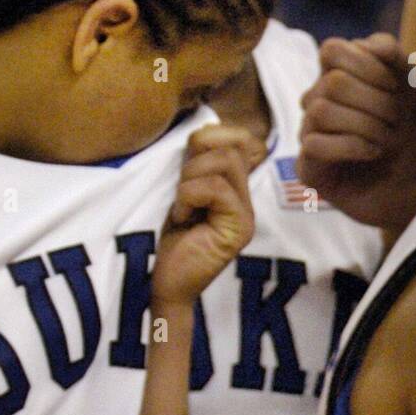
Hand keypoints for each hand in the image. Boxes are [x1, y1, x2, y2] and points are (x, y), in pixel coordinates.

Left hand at [150, 125, 265, 308]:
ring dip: (190, 179)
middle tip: (182, 192)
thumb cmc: (172, 239)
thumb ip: (197, 165)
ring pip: (224, 163)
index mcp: (237, 188)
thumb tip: (203, 131)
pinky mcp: (239, 228)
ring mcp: (247, 215)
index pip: (242, 139)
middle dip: (195, 159)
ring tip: (182, 206)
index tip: (189, 161)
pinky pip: (215, 189)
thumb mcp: (184, 191)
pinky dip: (188, 196)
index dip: (213, 136)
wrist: (168, 284)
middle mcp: (247, 199)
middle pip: (232, 146)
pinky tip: (182, 217)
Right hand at [298, 33, 415, 232]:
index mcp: (342, 77)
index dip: (366, 65)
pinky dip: (352, 146)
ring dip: (366, 124)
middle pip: (331, 82)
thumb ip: (396, 58)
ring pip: (320, 110)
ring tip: (387, 140)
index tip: (397, 89)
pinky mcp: (309, 168)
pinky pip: (313, 144)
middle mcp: (321, 102)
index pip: (332, 50)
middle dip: (375, 101)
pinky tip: (374, 153)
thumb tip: (370, 43)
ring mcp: (312, 134)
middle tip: (396, 121)